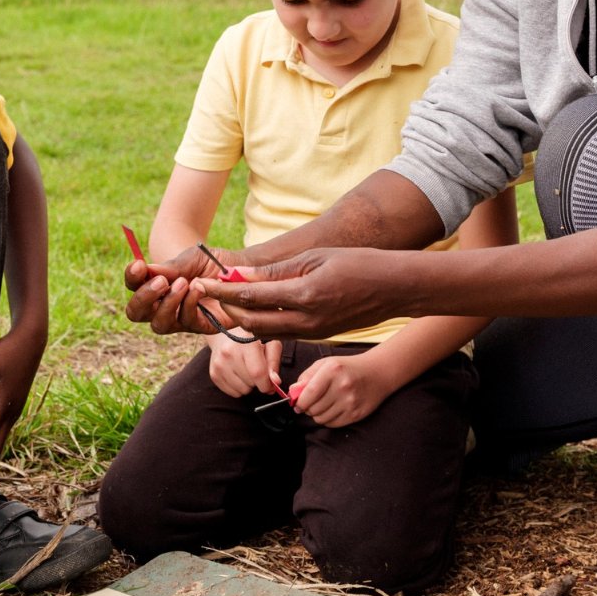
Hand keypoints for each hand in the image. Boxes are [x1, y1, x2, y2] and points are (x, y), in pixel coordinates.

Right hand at [124, 244, 243, 335]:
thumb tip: (147, 271)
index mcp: (156, 285)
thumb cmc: (213, 262)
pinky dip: (189, 304)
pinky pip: (186, 322)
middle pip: (135, 312)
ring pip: (159, 324)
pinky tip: (198, 288)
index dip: (131, 277)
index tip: (139, 265)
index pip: (133, 285)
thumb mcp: (192, 258)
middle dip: (143, 298)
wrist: (242, 269)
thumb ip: (171, 267)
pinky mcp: (200, 326)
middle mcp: (162, 305)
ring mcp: (180, 319)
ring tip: (183, 283)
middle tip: (160, 282)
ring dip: (168, 304)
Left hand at [195, 247, 408, 339]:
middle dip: (226, 308)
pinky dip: (262, 322)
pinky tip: (254, 306)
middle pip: (251, 322)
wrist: (394, 288)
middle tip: (208, 292)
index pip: (251, 296)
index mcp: (305, 295)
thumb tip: (239, 274)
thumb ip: (276, 271)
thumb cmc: (357, 263)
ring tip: (226, 298)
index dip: (222, 290)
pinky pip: (280, 333)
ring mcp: (312, 333)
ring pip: (263, 332)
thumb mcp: (314, 258)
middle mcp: (306, 321)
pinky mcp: (316, 337)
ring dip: (242, 317)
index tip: (201, 282)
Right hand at [204, 327, 281, 397]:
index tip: (271, 385)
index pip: (257, 372)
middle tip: (256, 369)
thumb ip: (274, 362)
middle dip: (258, 382)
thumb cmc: (252, 339)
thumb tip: (275, 381)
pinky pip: (233, 393)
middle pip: (251, 383)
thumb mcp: (269, 343)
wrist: (226, 335)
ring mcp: (219, 363)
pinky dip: (239, 388)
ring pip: (242, 390)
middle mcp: (229, 352)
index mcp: (245, 342)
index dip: (267, 384)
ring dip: (248, 385)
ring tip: (246, 370)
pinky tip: (238, 374)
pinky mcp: (214, 374)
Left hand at [291, 353, 391, 427]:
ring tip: (323, 405)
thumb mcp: (326, 363)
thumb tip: (293, 392)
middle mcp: (342, 387)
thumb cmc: (347, 367)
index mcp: (332, 371)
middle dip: (307, 408)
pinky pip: (332, 424)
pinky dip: (328, 419)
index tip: (297, 403)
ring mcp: (350, 402)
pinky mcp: (356, 414)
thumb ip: (307, 376)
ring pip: (321, 419)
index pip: (308, 394)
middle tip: (311, 403)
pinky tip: (332, 409)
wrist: (377, 373)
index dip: (299, 402)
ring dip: (317, 414)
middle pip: (313, 409)